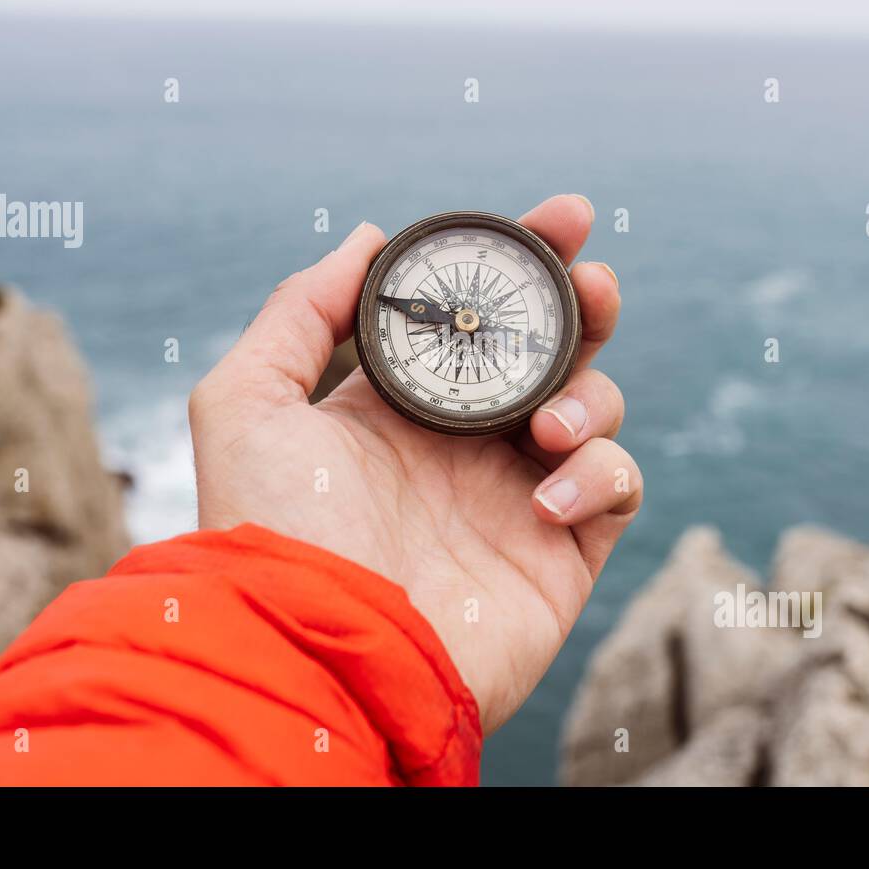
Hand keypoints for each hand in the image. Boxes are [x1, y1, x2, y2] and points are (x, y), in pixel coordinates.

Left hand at [189, 195, 641, 732]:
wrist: (316, 651)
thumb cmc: (271, 530)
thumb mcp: (249, 400)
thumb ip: (301, 309)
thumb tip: (367, 239)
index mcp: (404, 406)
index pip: (477, 318)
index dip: (522, 265)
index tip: (561, 217)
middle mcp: (466, 445)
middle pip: (552, 353)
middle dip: (585, 305)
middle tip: (594, 281)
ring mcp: (517, 498)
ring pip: (595, 411)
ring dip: (590, 397)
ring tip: (544, 427)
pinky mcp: (562, 554)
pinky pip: (619, 489)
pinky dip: (602, 475)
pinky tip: (545, 501)